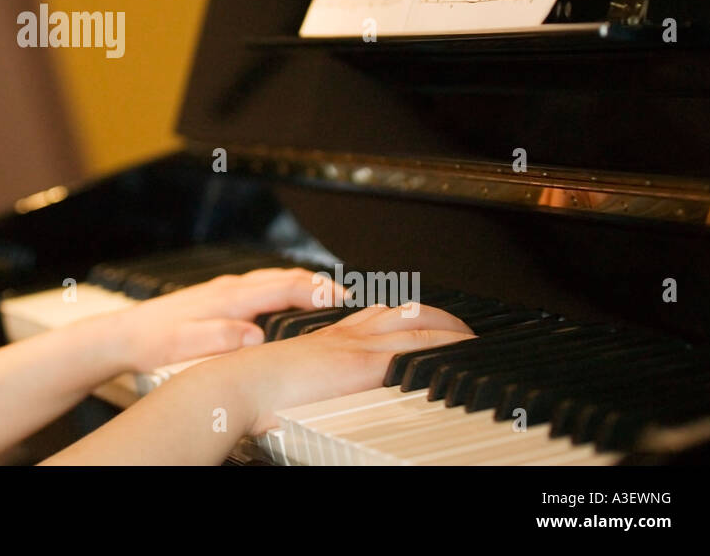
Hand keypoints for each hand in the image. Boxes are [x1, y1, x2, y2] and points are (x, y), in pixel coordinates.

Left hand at [111, 267, 349, 373]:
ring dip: (302, 283)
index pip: (283, 288)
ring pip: (273, 278)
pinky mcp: (219, 296)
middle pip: (284, 277)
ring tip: (327, 295)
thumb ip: (220, 338)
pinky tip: (287, 299)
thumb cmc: (153, 341)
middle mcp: (229, 288)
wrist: (125, 334)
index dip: (316, 293)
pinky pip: (261, 286)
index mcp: (228, 298)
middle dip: (318, 283)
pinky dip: (284, 288)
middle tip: (348, 296)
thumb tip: (255, 335)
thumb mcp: (184, 344)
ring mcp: (224, 289)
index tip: (343, 299)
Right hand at [199, 303, 475, 434]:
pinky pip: (413, 350)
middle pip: (401, 312)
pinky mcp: (360, 363)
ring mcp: (353, 346)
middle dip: (437, 316)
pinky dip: (442, 348)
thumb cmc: (253, 393)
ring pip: (415, 323)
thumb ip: (308, 384)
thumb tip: (315, 397)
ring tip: (472, 339)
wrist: (237, 386)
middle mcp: (343, 336)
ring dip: (448, 328)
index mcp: (327, 341)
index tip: (426, 320)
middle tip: (464, 328)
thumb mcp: (289, 385)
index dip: (404, 315)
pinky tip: (460, 353)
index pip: (374, 317)